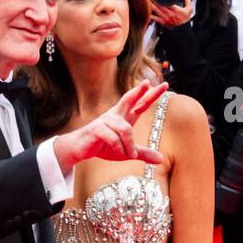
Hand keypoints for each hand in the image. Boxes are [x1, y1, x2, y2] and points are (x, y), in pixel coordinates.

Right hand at [52, 80, 168, 170]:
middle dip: (139, 91)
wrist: (79, 149)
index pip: (139, 103)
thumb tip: (161, 160)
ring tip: (130, 155)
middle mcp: (115, 115)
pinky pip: (114, 138)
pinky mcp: (98, 129)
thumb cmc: (103, 147)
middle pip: (129, 99)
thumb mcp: (127, 152)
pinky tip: (121, 153)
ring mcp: (106, 120)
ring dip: (130, 145)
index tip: (163, 84)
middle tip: (148, 83)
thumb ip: (143, 153)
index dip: (150, 94)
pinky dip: (120, 148)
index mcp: (123, 117)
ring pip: (126, 130)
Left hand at [150, 0, 191, 28]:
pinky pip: (153, 18)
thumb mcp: (189, 10)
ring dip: (150, 4)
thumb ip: (187, 0)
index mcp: (175, 9)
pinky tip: (146, 10)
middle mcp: (169, 13)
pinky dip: (149, 14)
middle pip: (158, 4)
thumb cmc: (185, 20)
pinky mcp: (161, 22)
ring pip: (155, 10)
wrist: (183, 31)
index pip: (166, 1)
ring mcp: (164, 18)